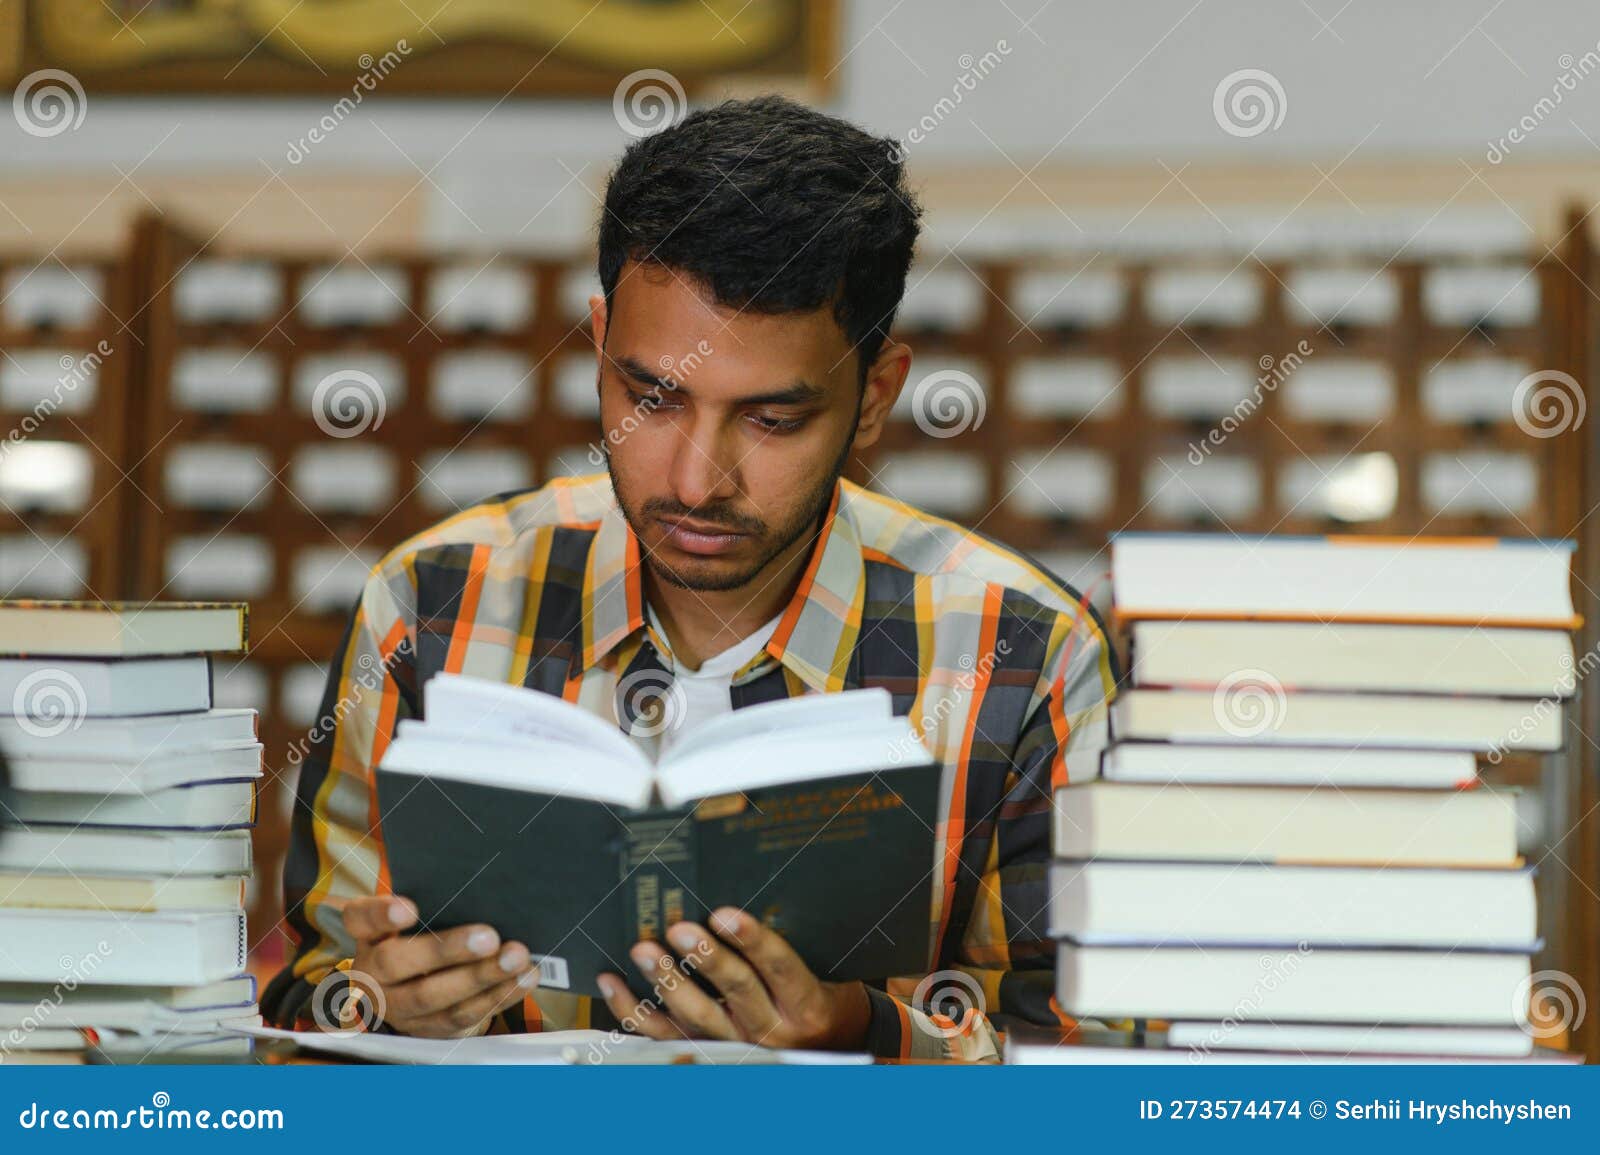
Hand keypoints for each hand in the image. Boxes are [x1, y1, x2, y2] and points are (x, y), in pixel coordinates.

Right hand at [343, 895, 540, 1037]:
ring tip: (516, 958)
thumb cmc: (427, 934)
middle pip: (398, 964)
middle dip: (446, 951)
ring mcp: (397, 1007)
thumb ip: (440, 902)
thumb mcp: (423, 916)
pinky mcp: (426, 1029)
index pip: (362, 919)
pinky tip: (522, 978)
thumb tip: (486, 889)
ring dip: (480, 978)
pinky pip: (460, 1016)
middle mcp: (373, 973)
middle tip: (488, 937)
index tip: (408, 908)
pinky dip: (496, 996)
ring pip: (432, 997)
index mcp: (369, 935)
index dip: (382, 914)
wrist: (416, 986)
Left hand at [597, 907, 870, 1050]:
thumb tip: (733, 899)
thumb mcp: (821, 969)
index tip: (725, 914)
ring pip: (697, 1018)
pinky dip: (636, 1011)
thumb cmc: (820, 996)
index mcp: (805, 1004)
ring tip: (644, 951)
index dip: (752, 940)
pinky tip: (616, 984)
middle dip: (705, 959)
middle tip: (678, 929)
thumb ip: (786, 943)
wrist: (828, 1046)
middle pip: (737, 992)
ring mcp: (739, 1047)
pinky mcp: (709, 1054)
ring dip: (667, 982)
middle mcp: (773, 1031)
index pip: (780, 967)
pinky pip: (666, 1036)